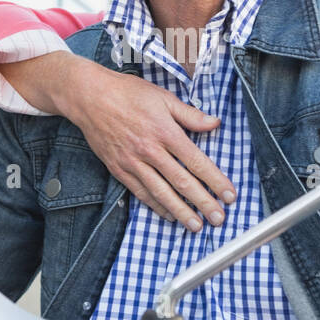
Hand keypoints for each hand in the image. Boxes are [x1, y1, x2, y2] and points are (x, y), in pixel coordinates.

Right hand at [48, 56, 236, 230]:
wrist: (89, 97)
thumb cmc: (127, 93)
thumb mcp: (163, 97)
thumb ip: (190, 114)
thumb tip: (215, 123)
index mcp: (165, 132)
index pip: (196, 162)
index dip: (215, 181)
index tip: (230, 195)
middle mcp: (150, 150)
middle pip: (182, 182)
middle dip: (203, 203)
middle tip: (218, 219)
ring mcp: (133, 162)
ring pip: (161, 193)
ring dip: (180, 211)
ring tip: (196, 226)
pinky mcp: (118, 169)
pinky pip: (140, 192)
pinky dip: (155, 206)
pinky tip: (168, 215)